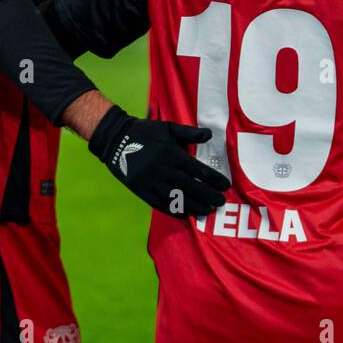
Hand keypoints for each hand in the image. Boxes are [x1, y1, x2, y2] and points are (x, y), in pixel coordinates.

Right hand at [88, 106, 229, 217]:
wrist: (117, 140)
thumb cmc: (146, 132)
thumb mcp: (168, 127)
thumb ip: (190, 132)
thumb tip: (210, 134)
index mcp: (173, 155)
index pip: (199, 170)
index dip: (214, 179)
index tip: (226, 186)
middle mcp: (165, 171)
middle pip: (191, 187)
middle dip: (208, 196)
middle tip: (220, 202)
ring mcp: (153, 183)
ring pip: (177, 198)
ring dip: (194, 206)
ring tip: (207, 210)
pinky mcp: (142, 191)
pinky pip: (160, 204)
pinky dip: (173, 211)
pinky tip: (185, 214)